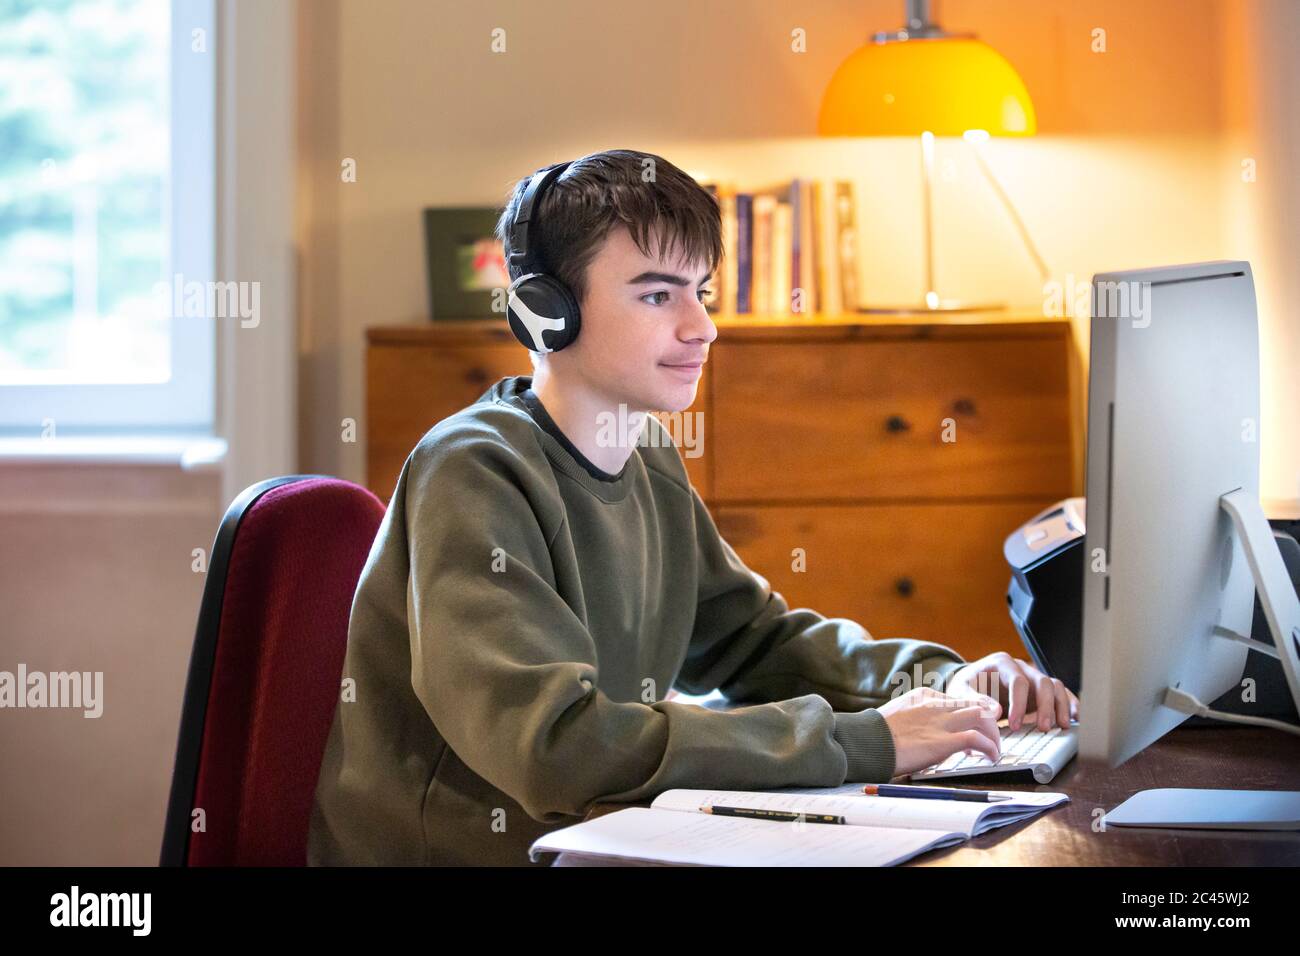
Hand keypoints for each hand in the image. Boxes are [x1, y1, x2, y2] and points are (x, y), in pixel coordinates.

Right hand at [878, 687, 1002, 776]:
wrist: (865, 743)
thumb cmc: (874, 735)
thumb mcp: (897, 717)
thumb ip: (914, 720)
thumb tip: (921, 735)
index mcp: (924, 696)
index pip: (959, 700)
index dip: (971, 715)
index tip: (973, 731)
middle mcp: (936, 705)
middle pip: (976, 704)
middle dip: (988, 722)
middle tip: (991, 739)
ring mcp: (941, 722)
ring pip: (983, 717)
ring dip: (994, 734)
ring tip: (994, 750)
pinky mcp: (944, 741)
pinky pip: (978, 739)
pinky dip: (990, 748)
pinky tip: (992, 757)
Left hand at [945, 651, 1078, 731]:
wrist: (969, 686)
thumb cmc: (966, 687)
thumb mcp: (961, 691)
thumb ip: (974, 700)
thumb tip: (995, 711)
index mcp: (1001, 663)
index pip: (1018, 681)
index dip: (1019, 703)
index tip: (1014, 725)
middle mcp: (1021, 668)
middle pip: (1042, 682)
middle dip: (1045, 706)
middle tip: (1044, 728)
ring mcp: (1033, 678)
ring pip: (1055, 687)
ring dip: (1061, 706)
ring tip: (1062, 726)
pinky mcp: (1040, 691)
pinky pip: (1059, 694)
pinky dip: (1068, 704)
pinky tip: (1074, 719)